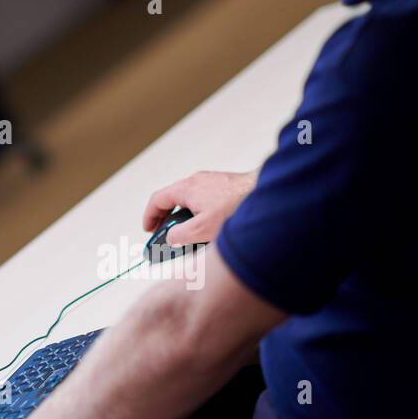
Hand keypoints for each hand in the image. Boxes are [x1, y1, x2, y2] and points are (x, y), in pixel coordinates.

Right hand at [142, 170, 256, 245]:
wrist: (269, 195)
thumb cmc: (237, 208)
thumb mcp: (203, 229)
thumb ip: (181, 235)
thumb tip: (172, 237)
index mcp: (186, 188)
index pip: (157, 200)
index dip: (149, 216)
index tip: (148, 230)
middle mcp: (197, 181)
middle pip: (173, 199)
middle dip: (168, 219)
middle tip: (167, 236)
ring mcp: (212, 182)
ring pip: (190, 200)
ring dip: (185, 217)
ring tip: (191, 235)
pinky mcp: (226, 186)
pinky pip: (205, 200)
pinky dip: (200, 213)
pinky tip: (212, 227)